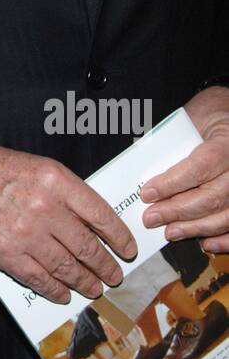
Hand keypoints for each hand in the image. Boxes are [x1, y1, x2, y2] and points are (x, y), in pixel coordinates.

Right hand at [0, 141, 136, 303]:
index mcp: (57, 181)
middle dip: (105, 265)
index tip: (128, 250)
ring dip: (85, 281)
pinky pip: (39, 279)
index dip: (119, 237)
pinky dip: (55, 290)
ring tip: (95, 287)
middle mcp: (45, 208)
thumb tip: (94, 226)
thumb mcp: (42, 168)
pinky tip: (64, 294)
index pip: (101, 215)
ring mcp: (26, 234)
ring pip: (66, 267)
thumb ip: (68, 195)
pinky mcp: (7, 254)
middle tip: (115, 275)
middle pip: (86, 246)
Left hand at [139, 87, 228, 252]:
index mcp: (226, 142)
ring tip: (170, 232)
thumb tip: (139, 166)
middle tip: (151, 218)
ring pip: (225, 214)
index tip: (147, 193)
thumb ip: (171, 142)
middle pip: (213, 196)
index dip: (173, 183)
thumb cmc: (210, 116)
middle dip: (178, 211)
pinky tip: (205, 242)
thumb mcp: (190, 118)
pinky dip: (224, 239)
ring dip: (196, 227)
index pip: (201, 166)